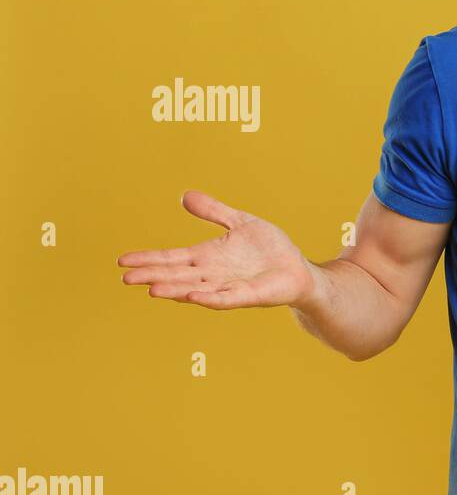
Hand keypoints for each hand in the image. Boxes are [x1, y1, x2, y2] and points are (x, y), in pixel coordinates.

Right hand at [117, 190, 315, 309]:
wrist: (297, 268)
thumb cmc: (269, 248)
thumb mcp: (240, 222)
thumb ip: (214, 211)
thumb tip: (185, 195)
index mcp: (206, 257)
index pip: (171, 258)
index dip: (148, 259)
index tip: (122, 261)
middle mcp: (212, 275)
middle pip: (176, 275)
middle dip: (152, 276)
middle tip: (125, 278)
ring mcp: (228, 287)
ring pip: (195, 290)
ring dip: (175, 290)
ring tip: (152, 290)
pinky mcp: (248, 295)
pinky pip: (226, 298)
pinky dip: (210, 298)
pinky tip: (193, 298)